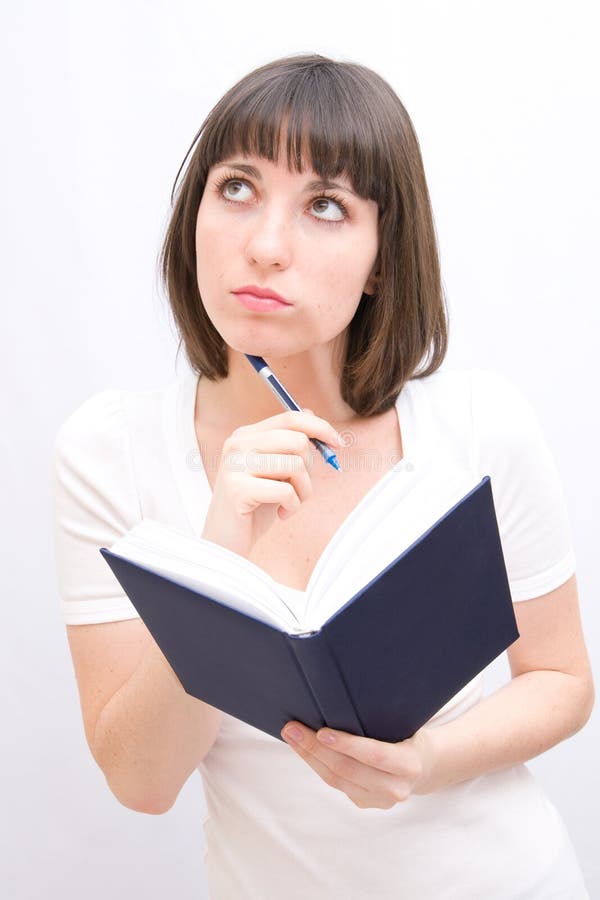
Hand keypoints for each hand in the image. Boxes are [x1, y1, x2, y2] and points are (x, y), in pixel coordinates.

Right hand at [200, 410, 340, 557]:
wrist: (225, 543)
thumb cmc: (255, 507)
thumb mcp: (275, 472)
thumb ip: (288, 445)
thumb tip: (312, 415)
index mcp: (246, 435)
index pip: (291, 418)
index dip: (321, 427)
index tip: (339, 444)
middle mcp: (237, 444)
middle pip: (298, 441)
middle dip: (310, 469)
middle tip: (300, 490)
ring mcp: (234, 465)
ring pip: (296, 465)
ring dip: (304, 491)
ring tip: (291, 504)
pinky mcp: (236, 489)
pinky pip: (286, 491)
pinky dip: (294, 506)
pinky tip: (282, 514)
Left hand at [281, 721, 436, 808]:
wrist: (425, 766)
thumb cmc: (410, 734)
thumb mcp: (406, 723)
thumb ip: (382, 718)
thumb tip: (341, 696)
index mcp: (409, 764)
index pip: (374, 755)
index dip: (347, 745)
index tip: (321, 732)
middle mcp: (395, 788)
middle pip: (347, 769)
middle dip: (315, 749)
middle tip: (292, 728)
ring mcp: (379, 800)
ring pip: (336, 779)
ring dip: (309, 756)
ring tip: (291, 735)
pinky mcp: (364, 802)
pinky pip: (335, 783)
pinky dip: (317, 764)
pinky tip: (304, 749)